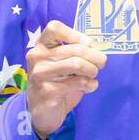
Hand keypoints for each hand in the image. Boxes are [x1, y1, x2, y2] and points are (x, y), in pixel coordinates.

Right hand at [25, 20, 106, 139]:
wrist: (42, 111)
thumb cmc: (57, 83)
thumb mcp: (62, 63)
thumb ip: (74, 52)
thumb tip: (97, 46)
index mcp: (40, 46)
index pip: (54, 28)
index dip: (75, 34)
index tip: (87, 44)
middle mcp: (37, 57)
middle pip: (75, 49)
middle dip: (95, 56)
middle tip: (101, 63)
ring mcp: (40, 74)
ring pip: (77, 64)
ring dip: (93, 70)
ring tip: (94, 74)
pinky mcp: (48, 91)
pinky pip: (79, 82)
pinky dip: (90, 84)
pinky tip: (89, 86)